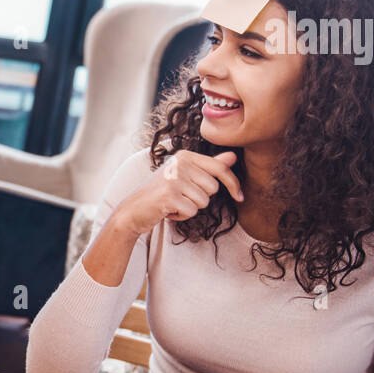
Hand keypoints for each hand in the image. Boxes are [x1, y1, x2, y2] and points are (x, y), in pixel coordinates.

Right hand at [115, 150, 242, 235]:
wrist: (133, 209)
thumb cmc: (160, 192)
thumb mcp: (184, 175)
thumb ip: (209, 166)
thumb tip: (233, 156)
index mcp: (185, 156)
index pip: (220, 169)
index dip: (234, 184)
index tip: (240, 197)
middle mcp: (179, 164)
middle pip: (213, 188)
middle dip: (201, 198)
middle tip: (181, 196)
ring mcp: (173, 179)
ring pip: (203, 202)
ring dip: (190, 208)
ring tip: (173, 203)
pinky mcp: (169, 196)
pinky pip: (192, 211)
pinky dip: (182, 216)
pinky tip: (168, 211)